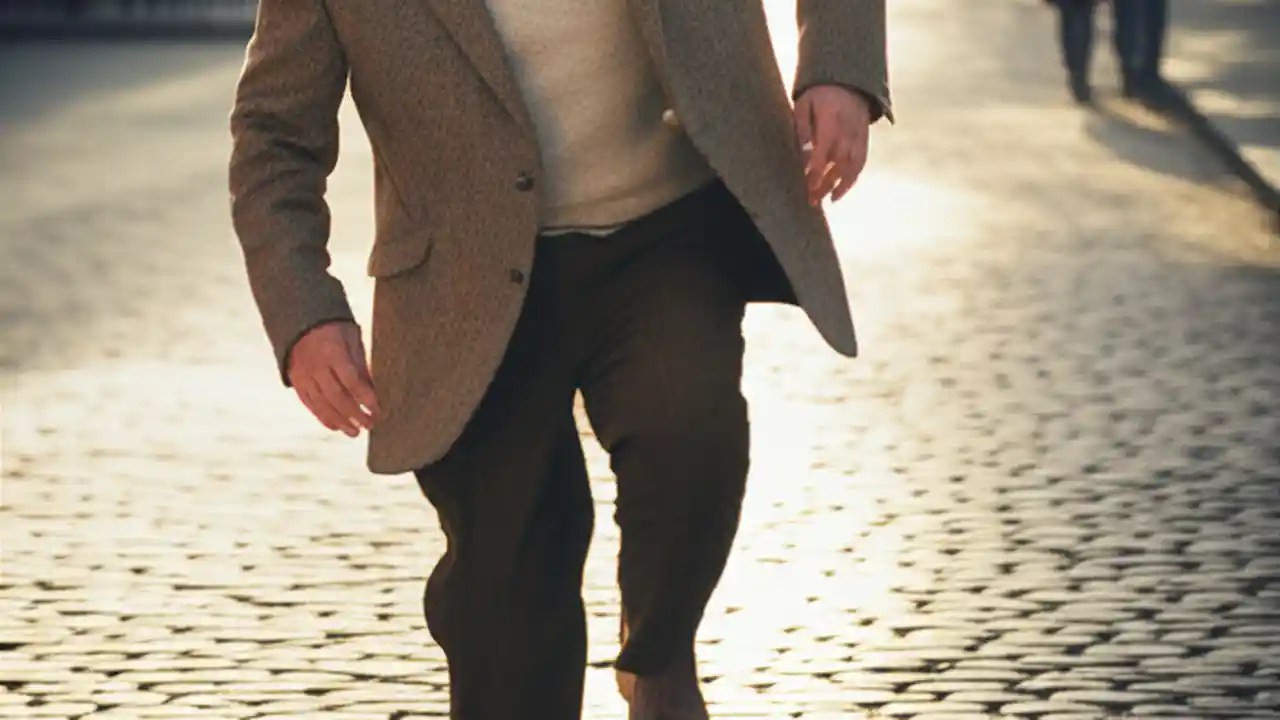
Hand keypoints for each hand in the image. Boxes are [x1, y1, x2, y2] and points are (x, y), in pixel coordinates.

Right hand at [287, 320, 379, 436]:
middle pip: (336, 397)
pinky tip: (337, 427)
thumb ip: (361, 363)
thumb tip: (374, 389)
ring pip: (322, 405)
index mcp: (332, 352)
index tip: (378, 408)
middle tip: (371, 424)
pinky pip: (310, 404)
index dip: (366, 397)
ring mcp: (303, 376)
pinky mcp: (296, 382)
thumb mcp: (352, 338)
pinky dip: (323, 418)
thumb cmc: (334, 329)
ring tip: (355, 432)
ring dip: (340, 421)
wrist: (301, 320)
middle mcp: (316, 366)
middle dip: (355, 414)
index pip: (351, 380)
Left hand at [794, 85, 872, 205]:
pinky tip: (839, 191)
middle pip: (838, 162)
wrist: (848, 80)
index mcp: (832, 120)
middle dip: (825, 183)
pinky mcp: (865, 139)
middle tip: (811, 199)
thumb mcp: (804, 103)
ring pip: (852, 166)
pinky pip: (861, 163)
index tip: (808, 184)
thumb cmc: (819, 93)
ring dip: (840, 186)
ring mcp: (859, 136)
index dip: (817, 168)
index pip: (825, 149)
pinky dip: (852, 179)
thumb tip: (802, 152)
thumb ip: (802, 128)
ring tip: (827, 200)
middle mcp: (848, 130)